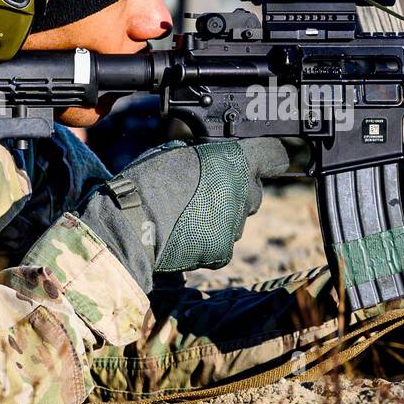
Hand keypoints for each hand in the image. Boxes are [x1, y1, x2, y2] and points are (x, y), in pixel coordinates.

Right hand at [79, 137, 290, 290]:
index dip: (269, 158)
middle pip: (253, 191)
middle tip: (208, 191)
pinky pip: (223, 244)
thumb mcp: (176, 151)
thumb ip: (206, 154)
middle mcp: (241, 191)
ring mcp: (234, 224)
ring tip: (189, 214)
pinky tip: (186, 233)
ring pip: (237, 220)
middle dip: (237, 191)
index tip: (264, 161)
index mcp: (233, 160)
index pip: (273, 156)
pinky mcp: (223, 251)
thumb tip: (213, 156)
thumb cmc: (147, 181)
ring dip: (221, 216)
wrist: (129, 225)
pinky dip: (209, 241)